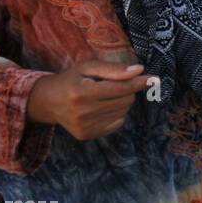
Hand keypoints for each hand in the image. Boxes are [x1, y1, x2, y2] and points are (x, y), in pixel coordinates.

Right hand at [26, 61, 153, 140]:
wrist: (47, 101)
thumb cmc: (71, 79)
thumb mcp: (88, 67)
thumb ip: (113, 69)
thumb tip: (139, 71)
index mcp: (81, 92)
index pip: (121, 88)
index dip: (139, 82)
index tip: (154, 79)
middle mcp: (82, 112)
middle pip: (125, 100)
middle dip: (126, 90)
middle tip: (110, 86)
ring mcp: (85, 126)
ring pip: (123, 112)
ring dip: (120, 102)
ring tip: (102, 97)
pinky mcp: (87, 135)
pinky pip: (117, 123)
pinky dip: (115, 114)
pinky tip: (100, 108)